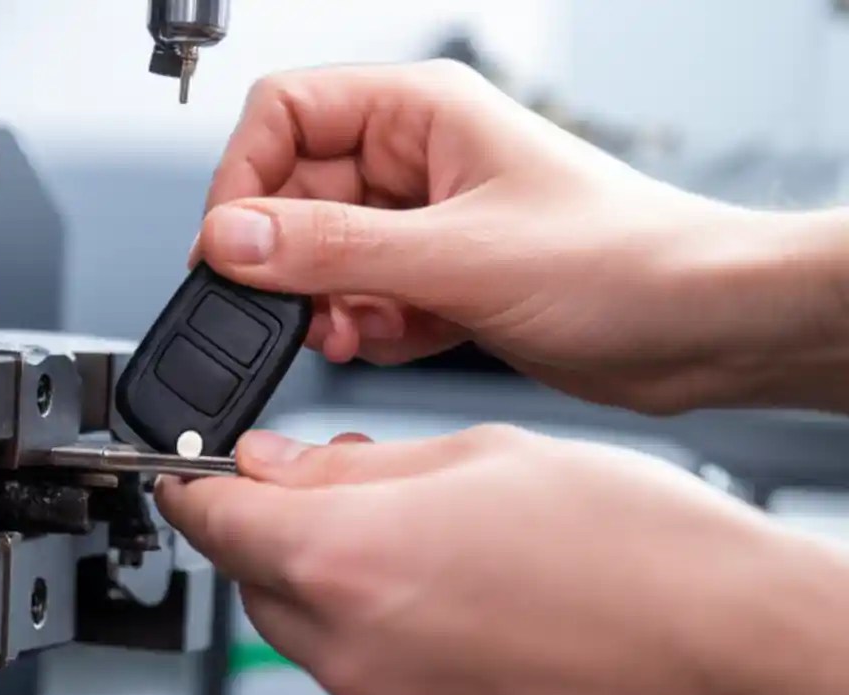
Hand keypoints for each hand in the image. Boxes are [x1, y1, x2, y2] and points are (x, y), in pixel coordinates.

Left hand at [156, 427, 848, 694]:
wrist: (719, 640)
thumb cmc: (625, 542)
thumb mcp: (471, 453)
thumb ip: (347, 462)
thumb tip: (271, 460)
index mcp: (344, 557)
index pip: (207, 519)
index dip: (188, 480)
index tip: (190, 459)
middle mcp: (348, 640)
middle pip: (242, 571)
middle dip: (254, 517)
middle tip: (305, 467)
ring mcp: (381, 691)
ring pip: (290, 614)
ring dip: (306, 559)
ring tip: (381, 506)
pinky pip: (347, 651)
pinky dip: (353, 602)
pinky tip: (416, 562)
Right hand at [194, 61, 848, 413]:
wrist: (703, 329)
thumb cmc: (626, 260)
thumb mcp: (460, 255)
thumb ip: (334, 249)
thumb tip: (233, 240)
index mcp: (422, 113)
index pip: (285, 114)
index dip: (244, 179)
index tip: (230, 248)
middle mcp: (416, 161)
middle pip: (294, 194)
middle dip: (287, 261)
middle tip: (293, 309)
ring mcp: (425, 223)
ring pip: (323, 256)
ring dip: (326, 304)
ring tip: (355, 332)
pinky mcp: (438, 280)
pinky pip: (362, 299)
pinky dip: (365, 329)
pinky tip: (397, 340)